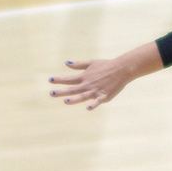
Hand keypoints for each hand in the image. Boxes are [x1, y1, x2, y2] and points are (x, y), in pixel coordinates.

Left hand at [48, 44, 162, 109]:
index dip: (59, 80)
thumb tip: (65, 63)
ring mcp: (96, 91)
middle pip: (72, 89)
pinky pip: (97, 101)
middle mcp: (88, 84)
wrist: (121, 69)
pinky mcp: (104, 96)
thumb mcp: (91, 63)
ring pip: (83, 96)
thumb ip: (78, 65)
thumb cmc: (106, 65)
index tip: (50, 80)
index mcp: (84, 77)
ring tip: (66, 101)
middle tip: (51, 93)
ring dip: (74, 99)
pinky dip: (93, 104)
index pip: (69, 79)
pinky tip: (88, 108)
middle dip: (61, 92)